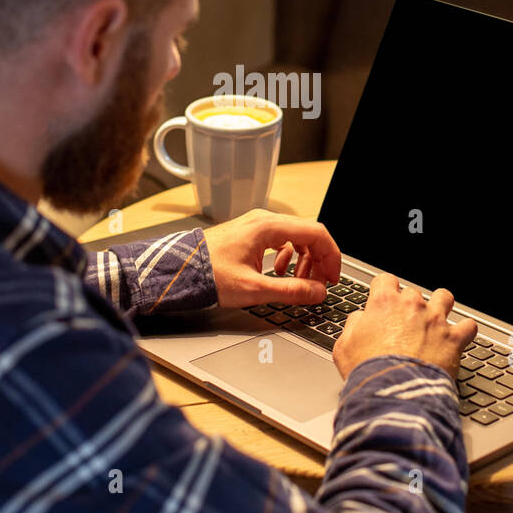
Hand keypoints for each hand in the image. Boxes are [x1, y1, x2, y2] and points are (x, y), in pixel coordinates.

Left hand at [202, 209, 341, 308]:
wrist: (179, 271)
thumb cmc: (208, 276)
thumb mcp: (254, 289)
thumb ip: (291, 291)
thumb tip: (318, 292)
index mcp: (268, 227)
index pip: (316, 233)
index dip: (331, 257)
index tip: (333, 278)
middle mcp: (264, 220)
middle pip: (308, 234)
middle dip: (319, 260)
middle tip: (320, 284)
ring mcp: (256, 225)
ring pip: (295, 237)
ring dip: (304, 259)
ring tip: (299, 281)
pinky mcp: (249, 234)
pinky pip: (280, 240)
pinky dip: (288, 256)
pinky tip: (278, 272)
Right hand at [332, 274, 476, 380]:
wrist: (393, 394)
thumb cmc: (368, 371)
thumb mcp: (344, 346)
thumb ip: (353, 325)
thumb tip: (359, 319)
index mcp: (384, 303)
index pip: (385, 280)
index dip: (384, 290)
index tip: (384, 299)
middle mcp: (412, 306)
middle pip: (413, 293)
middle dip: (409, 306)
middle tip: (404, 324)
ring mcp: (435, 320)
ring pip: (444, 298)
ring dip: (440, 306)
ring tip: (435, 320)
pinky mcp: (454, 339)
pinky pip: (469, 326)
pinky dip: (465, 330)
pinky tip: (459, 337)